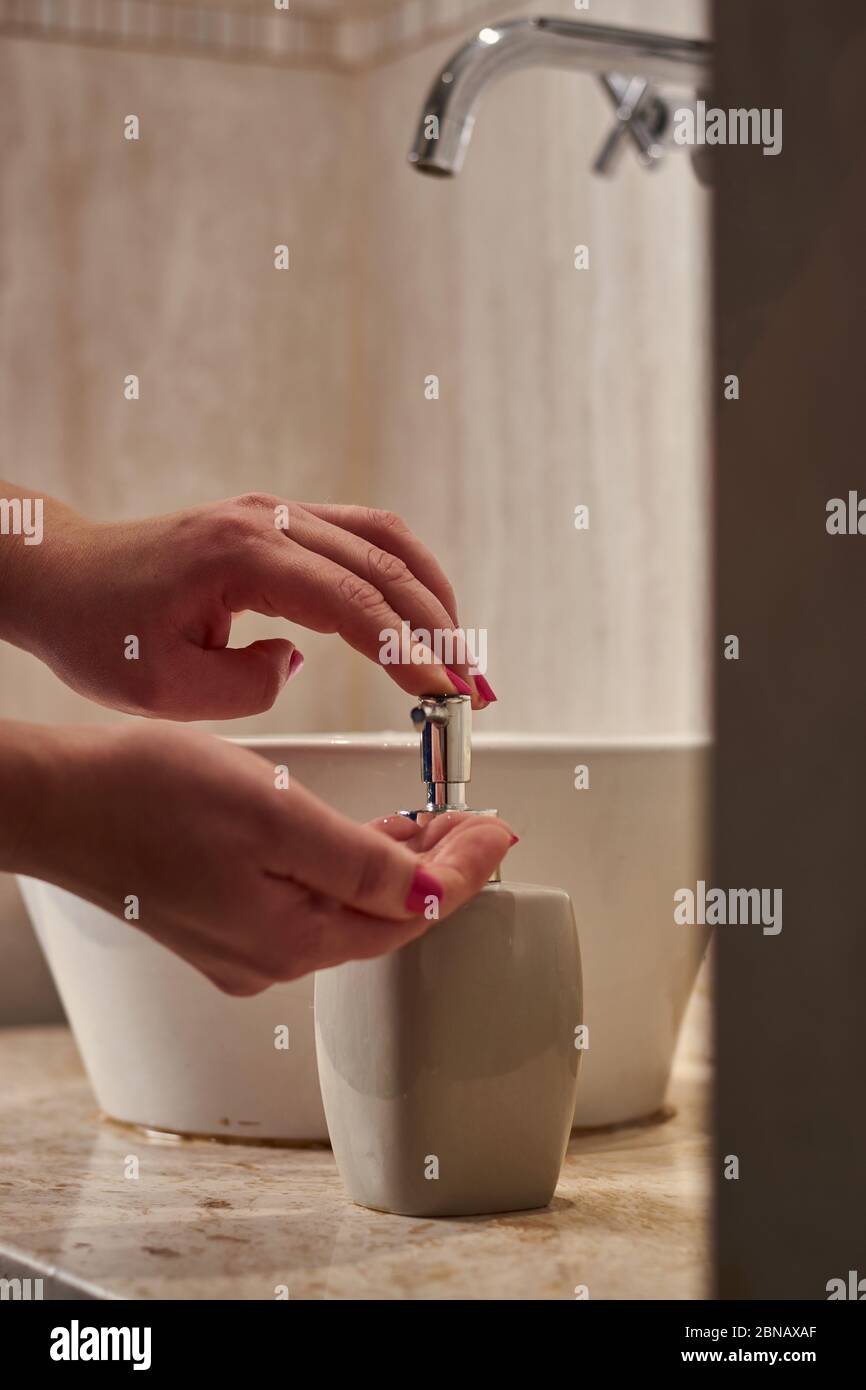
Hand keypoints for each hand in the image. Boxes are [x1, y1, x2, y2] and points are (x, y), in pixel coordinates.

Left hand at [0, 487, 495, 718]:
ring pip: (386, 539)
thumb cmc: (100, 631)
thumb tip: (297, 662)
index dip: (408, 649)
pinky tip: (424, 616)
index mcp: (242, 555)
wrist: (64, 579)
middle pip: (385, 564)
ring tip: (462, 655)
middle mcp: (269, 521)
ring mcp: (278, 515)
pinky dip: (404, 576)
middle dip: (441, 629)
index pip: (352, 601)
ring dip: (433, 596)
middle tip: (473, 688)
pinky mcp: (281, 524)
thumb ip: (248, 684)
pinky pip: (363, 537)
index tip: (443, 692)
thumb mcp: (166, 689)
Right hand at [15, 722, 514, 992]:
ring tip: (433, 822)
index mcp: (292, 940)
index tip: (502, 830)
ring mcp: (244, 947)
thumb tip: (440, 894)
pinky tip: (360, 838)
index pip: (413, 914)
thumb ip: (364, 863)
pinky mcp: (222, 924)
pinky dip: (348, 871)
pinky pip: (310, 904)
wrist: (57, 802)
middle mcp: (271, 960)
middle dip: (440, 870)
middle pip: (384, 918)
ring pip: (349, 911)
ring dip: (396, 868)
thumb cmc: (148, 797)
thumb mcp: (275, 816)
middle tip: (475, 821)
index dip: (467, 871)